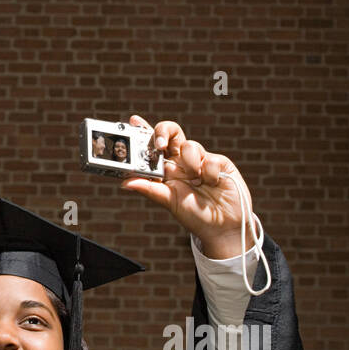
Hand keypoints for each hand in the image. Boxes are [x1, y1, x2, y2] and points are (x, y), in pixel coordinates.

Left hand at [117, 115, 252, 258]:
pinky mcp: (220, 162)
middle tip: (159, 144)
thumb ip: (150, 189)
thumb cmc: (194, 216)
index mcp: (167, 169)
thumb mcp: (169, 202)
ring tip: (197, 181)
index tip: (133, 121)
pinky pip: (210, 158)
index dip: (144, 130)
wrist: (223, 227)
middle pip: (171, 133)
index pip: (153, 145)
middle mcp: (182, 161)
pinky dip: (209, 173)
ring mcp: (201, 160)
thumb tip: (125, 183)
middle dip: (163, 131)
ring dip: (191, 164)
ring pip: (190, 145)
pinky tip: (213, 184)